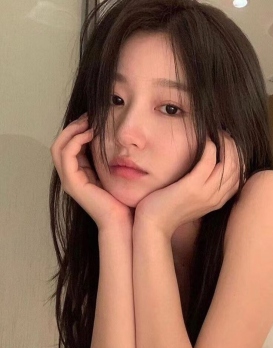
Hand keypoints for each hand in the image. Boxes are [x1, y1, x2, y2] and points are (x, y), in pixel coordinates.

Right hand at [51, 113, 133, 230]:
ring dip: (73, 130)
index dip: (80, 128)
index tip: (96, 116)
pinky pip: (67, 155)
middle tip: (90, 114)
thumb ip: (115, 158)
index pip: (72, 145)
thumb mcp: (119, 173)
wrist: (125, 222)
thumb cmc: (126, 200)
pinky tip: (91, 133)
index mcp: (82, 173)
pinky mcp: (73, 183)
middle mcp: (73, 176)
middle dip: (74, 125)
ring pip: (60, 146)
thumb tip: (125, 140)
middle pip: (62, 143)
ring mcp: (70, 180)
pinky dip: (76, 140)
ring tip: (90, 120)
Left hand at [134, 130, 241, 237]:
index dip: (237, 156)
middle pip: (237, 167)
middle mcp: (216, 197)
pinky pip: (208, 161)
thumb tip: (208, 167)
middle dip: (233, 146)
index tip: (228, 143)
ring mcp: (205, 193)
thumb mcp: (192, 199)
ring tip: (217, 133)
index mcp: (218, 200)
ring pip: (228, 162)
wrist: (154, 224)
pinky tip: (206, 140)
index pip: (239, 175)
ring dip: (224, 144)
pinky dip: (210, 147)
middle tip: (223, 133)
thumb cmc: (169, 208)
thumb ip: (203, 186)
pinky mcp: (192, 187)